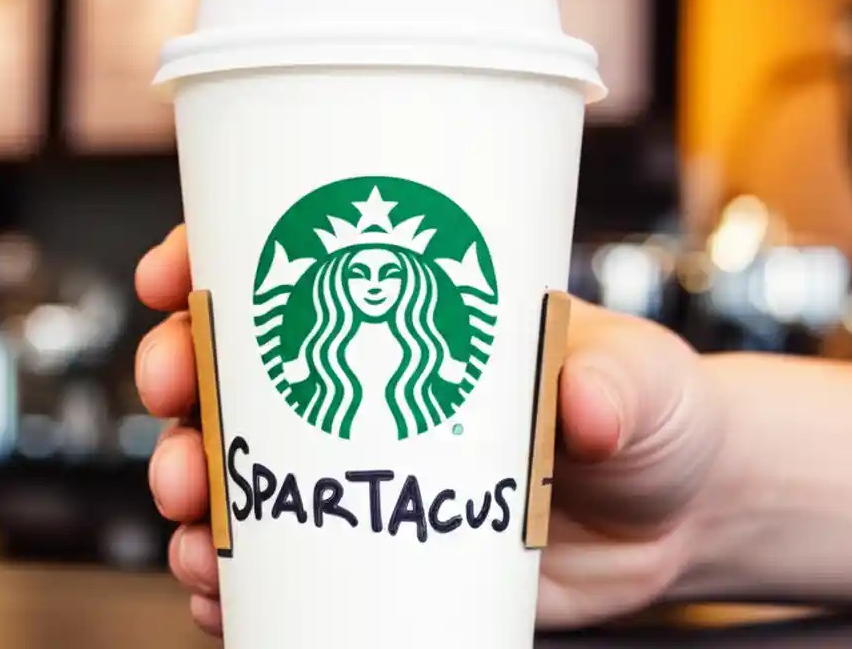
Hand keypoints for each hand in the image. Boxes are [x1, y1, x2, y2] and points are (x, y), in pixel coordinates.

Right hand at [135, 225, 727, 635]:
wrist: (679, 518)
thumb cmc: (654, 413)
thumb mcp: (646, 381)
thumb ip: (619, 387)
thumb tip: (576, 407)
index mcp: (416, 313)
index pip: (292, 266)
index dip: (212, 260)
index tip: (171, 276)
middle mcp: (373, 388)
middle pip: (238, 369)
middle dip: (180, 378)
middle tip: (175, 403)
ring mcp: (369, 472)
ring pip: (244, 470)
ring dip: (194, 489)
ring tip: (194, 520)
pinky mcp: (383, 551)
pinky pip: (285, 565)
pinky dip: (238, 578)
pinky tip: (222, 591)